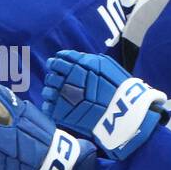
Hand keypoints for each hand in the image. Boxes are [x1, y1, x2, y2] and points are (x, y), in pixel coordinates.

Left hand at [43, 50, 167, 159]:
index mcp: (78, 66)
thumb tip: (70, 56)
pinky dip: (52, 105)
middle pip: (51, 75)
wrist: (123, 113)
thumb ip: (85, 59)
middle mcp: (67, 80)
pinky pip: (47, 106)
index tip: (57, 64)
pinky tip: (61, 105)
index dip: (56, 62)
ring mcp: (62, 97)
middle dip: (54, 77)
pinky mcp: (60, 113)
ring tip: (62, 94)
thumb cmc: (118, 88)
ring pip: (47, 90)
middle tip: (61, 81)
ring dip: (52, 91)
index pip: (58, 60)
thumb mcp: (105, 66)